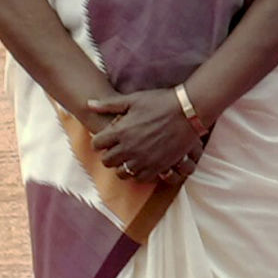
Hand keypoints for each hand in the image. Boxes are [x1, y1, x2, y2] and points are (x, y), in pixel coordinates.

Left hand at [83, 87, 206, 182]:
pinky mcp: (157, 167)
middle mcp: (129, 148)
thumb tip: (89, 103)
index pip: (96, 144)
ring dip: (122, 166)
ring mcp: (143, 160)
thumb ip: (109, 104)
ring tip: (128, 157)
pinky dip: (138, 173)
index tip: (105, 138)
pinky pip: (140, 178)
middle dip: (108, 154)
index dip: (98, 141)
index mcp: (121, 131)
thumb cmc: (160, 102)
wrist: (188, 112)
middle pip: (107, 161)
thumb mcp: (133, 99)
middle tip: (115, 148)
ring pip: (121, 173)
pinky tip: (141, 163)